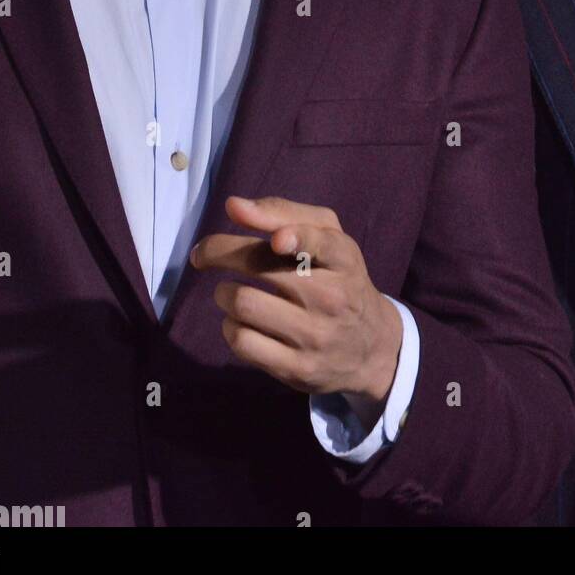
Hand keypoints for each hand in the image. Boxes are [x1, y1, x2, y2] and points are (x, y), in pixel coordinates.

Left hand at [190, 195, 402, 421]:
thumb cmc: (339, 279)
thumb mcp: (327, 237)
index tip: (276, 240)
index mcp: (343, 258)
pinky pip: (243, 341)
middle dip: (218, 253)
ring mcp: (315, 335)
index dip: (295, 237)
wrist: (371, 346)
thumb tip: (234, 206)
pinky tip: (239, 321)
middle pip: (260, 268)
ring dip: (223, 293)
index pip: (320, 243)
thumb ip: (282, 214)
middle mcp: (332, 296)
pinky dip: (229, 326)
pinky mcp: (297, 368)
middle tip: (203, 255)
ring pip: (243, 304)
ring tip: (230, 291)